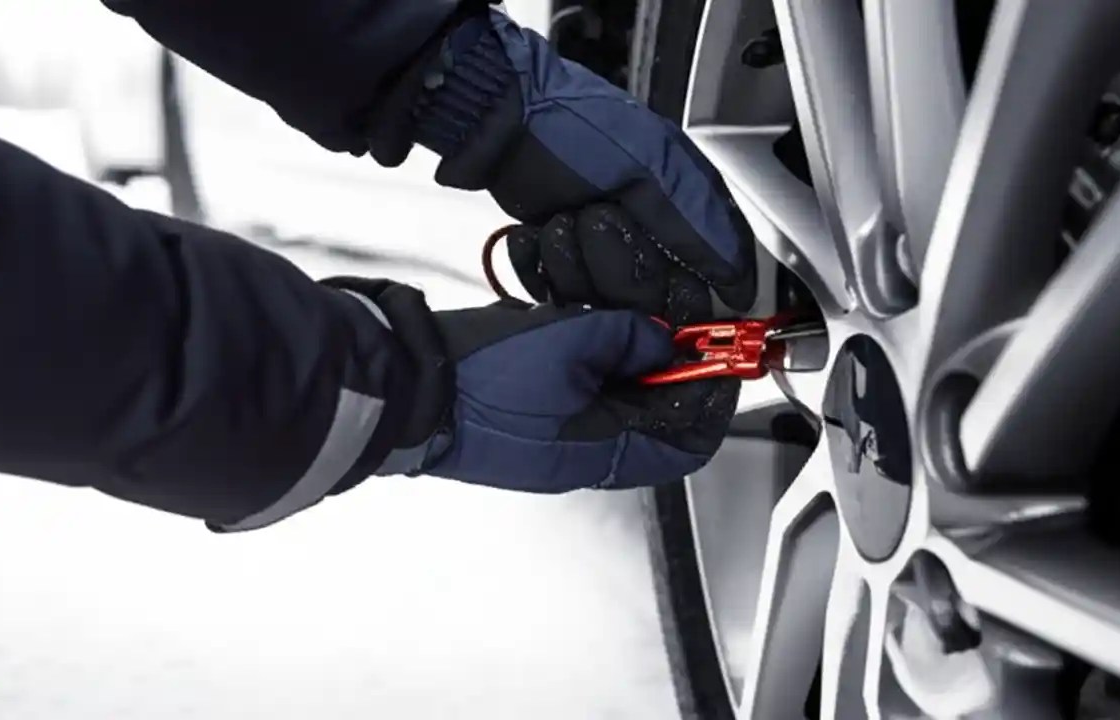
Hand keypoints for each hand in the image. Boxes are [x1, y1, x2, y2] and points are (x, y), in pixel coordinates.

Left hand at [370, 7, 755, 310]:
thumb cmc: (572, 128)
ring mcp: (602, 251)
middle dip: (618, 264)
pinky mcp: (560, 264)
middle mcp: (648, 229)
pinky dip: (542, 269)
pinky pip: (560, 296)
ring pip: (605, 301)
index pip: (717, 267)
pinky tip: (533, 235)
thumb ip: (694, 224)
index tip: (682, 305)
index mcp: (685, 200)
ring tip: (558, 217)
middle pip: (654, 295)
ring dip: (575, 263)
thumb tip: (733, 278)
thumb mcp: (649, 167)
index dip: (702, 292)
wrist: (497, 126)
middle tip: (595, 216)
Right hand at [386, 301, 737, 491]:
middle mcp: (585, 444)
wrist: (401, 382)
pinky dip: (573, 322)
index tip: (717, 345)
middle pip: (650, 394)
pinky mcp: (522, 395)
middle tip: (660, 292)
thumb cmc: (480, 382)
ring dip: (611, 316)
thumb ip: (630, 338)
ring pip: (607, 368)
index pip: (690, 437)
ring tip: (602, 273)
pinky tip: (561, 287)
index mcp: (608, 451)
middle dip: (657, 335)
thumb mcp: (573, 344)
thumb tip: (660, 337)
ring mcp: (551, 421)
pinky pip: (567, 361)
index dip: (711, 390)